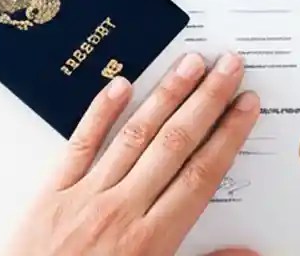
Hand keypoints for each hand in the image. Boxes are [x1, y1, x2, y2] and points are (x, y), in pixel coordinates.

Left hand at [4, 52, 260, 255]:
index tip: (245, 105)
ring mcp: (85, 198)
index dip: (228, 134)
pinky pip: (79, 145)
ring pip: (134, 134)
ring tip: (188, 63)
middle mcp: (122, 211)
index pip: (201, 173)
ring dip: (166, 95)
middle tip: (228, 66)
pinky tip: (120, 85)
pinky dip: (99, 113)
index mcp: (152, 241)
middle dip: (206, 100)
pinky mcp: (50, 195)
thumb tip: (249, 252)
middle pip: (175, 143)